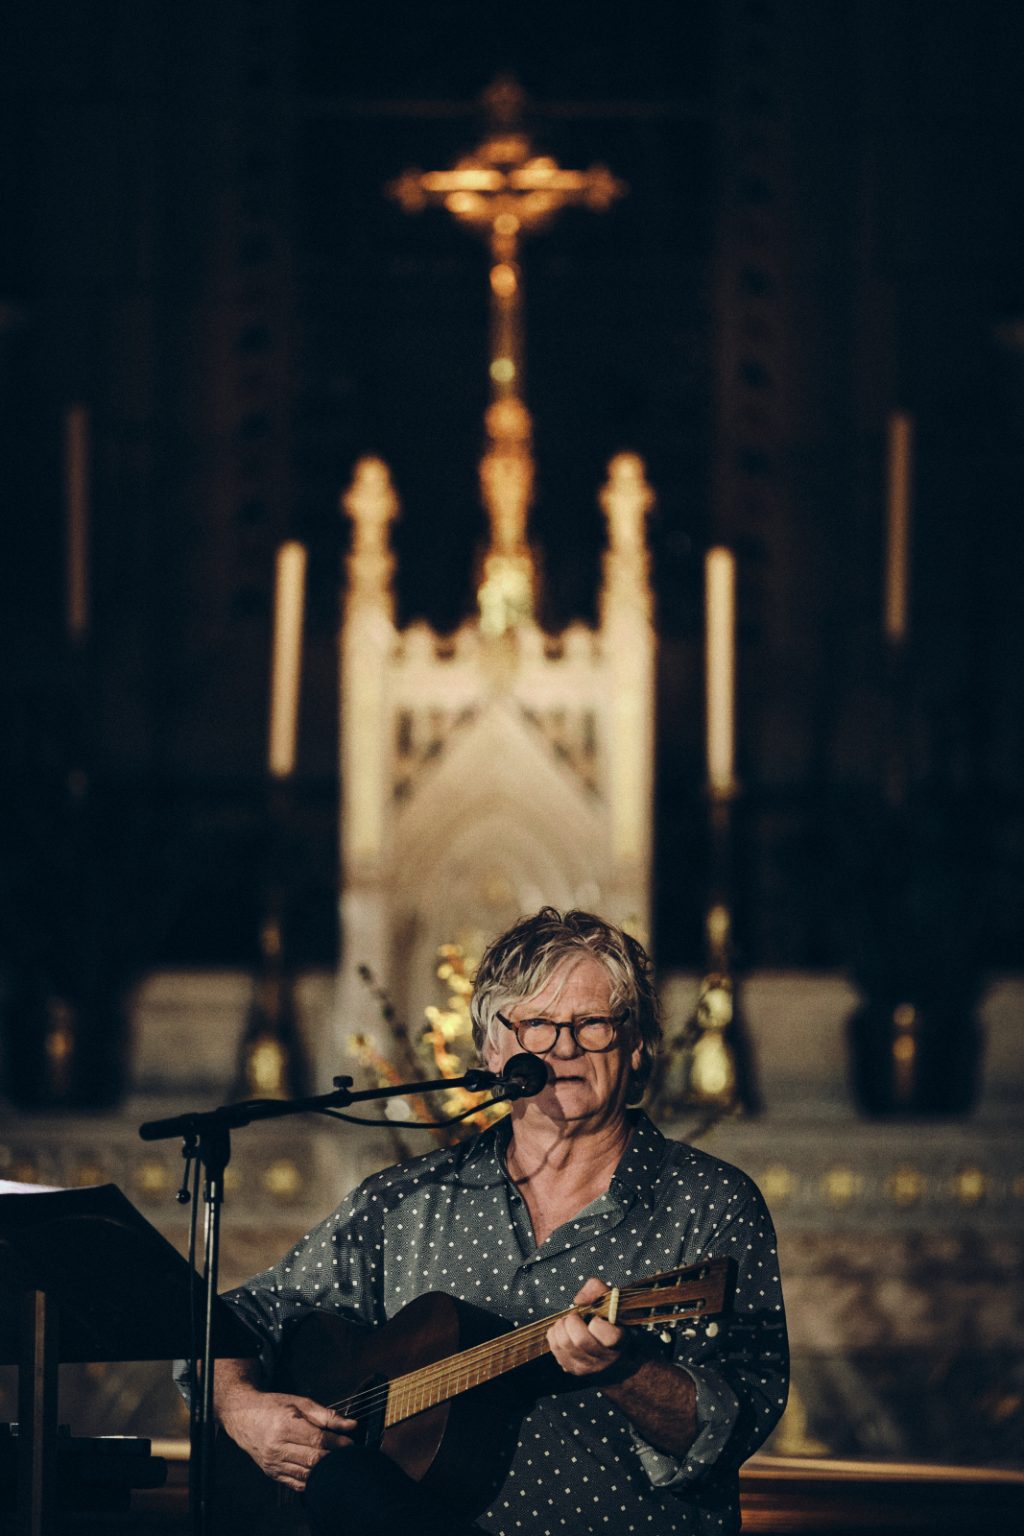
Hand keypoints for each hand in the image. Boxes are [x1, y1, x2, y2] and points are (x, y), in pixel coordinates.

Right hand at [218, 1387, 356, 1491]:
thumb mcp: (300, 1403)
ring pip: (306, 1474)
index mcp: (285, 1426)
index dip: (337, 1442)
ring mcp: (273, 1464)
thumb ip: (326, 1416)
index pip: (317, 1439)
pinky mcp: (271, 1473)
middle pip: (313, 1459)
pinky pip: (296, 1483)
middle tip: (347, 1455)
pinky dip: (311, 1480)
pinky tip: (320, 1473)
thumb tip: (351, 1425)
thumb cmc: (273, 1407)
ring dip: (324, 1471)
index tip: (350, 1443)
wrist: (243, 1418)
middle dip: (333, 1458)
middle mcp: (277, 1448)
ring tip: (336, 1464)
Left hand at [547, 1277, 627, 1378]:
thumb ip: (598, 1290)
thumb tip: (578, 1300)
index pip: (609, 1336)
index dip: (599, 1322)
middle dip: (572, 1321)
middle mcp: (604, 1359)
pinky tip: (564, 1331)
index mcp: (619, 1342)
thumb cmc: (611, 1323)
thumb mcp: (612, 1302)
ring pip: (564, 1344)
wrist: (613, 1353)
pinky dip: (554, 1334)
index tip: (597, 1318)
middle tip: (575, 1316)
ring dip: (561, 1326)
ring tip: (568, 1322)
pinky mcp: (572, 1368)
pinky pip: (555, 1348)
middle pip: (580, 1340)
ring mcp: (587, 1367)